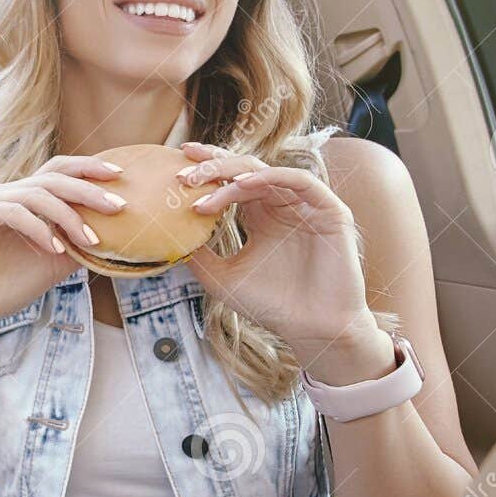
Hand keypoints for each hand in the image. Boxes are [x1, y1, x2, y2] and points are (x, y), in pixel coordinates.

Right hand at [0, 154, 125, 336]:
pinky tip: (54, 248)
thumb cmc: (7, 288)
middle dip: (88, 190)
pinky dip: (38, 228)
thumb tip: (118, 230)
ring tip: (90, 240)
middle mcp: (1, 193)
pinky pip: (12, 212)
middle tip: (117, 206)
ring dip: (68, 216)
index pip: (56, 171)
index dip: (87, 167)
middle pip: (51, 178)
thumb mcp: (55, 262)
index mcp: (20, 199)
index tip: (119, 175)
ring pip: (35, 194)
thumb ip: (79, 242)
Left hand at [179, 141, 375, 356]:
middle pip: (245, 169)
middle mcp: (282, 205)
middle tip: (182, 171)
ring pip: (266, 172)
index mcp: (260, 216)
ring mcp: (306, 205)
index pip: (231, 182)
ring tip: (203, 181)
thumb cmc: (271, 306)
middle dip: (212, 166)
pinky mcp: (329, 210)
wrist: (313, 330)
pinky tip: (242, 183)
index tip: (174, 171)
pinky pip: (300, 181)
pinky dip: (270, 177)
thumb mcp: (222, 278)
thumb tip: (166, 237)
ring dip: (233, 172)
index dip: (205, 171)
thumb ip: (198, 256)